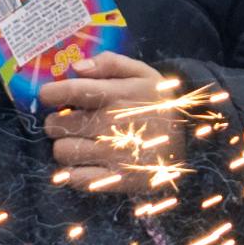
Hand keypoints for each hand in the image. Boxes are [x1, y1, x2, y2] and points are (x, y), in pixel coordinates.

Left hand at [37, 52, 192, 191]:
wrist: (192, 140)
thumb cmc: (160, 103)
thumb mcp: (143, 73)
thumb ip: (109, 63)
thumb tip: (76, 67)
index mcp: (115, 95)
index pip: (67, 92)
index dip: (51, 93)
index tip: (52, 96)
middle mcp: (109, 125)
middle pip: (56, 125)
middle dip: (58, 121)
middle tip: (72, 120)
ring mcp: (111, 155)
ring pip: (61, 152)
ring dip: (66, 145)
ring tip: (80, 141)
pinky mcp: (115, 180)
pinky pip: (75, 179)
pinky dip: (73, 172)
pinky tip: (84, 162)